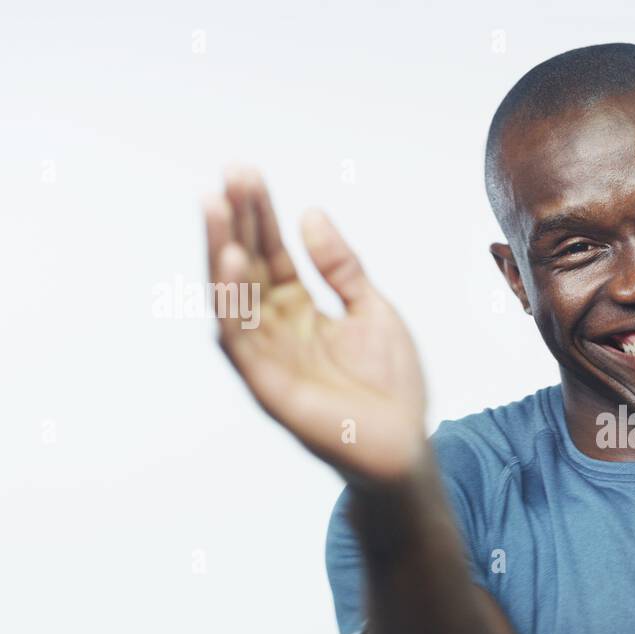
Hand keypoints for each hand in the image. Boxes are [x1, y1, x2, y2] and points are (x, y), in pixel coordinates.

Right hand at [203, 167, 427, 484]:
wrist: (405, 446)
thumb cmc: (391, 385)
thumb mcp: (372, 309)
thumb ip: (341, 267)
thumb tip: (310, 214)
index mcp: (299, 310)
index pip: (270, 254)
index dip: (259, 215)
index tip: (246, 173)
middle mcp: (276, 328)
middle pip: (248, 267)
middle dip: (237, 221)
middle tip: (230, 175)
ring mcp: (267, 356)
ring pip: (233, 297)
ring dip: (221, 251)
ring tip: (215, 206)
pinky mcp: (267, 384)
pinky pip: (240, 339)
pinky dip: (233, 301)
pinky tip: (232, 262)